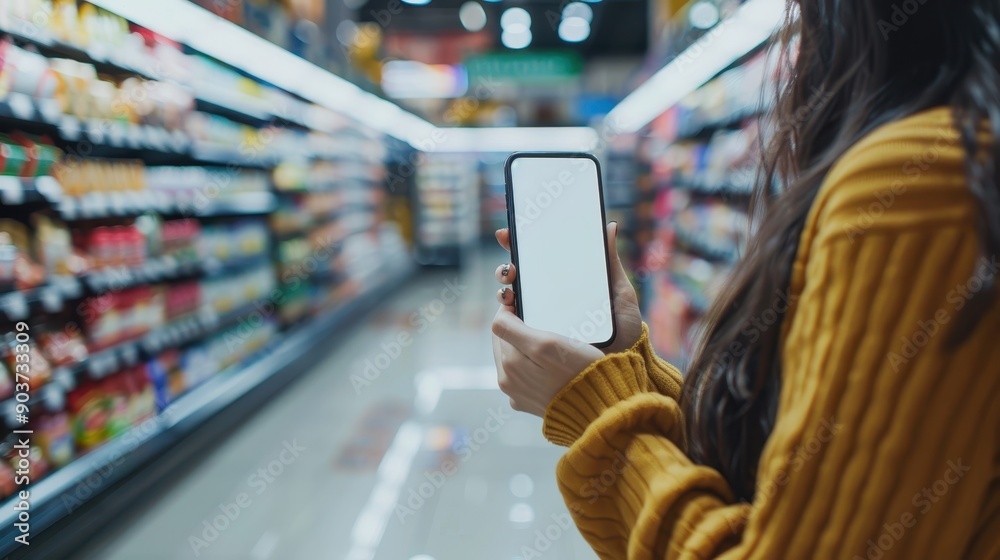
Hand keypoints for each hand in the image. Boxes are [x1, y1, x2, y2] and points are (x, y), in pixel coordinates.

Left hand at [492, 305, 604, 416]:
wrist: (599, 409)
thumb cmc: (578, 372)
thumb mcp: (545, 344)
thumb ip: (513, 330)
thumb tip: (498, 318)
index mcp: (508, 364)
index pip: (500, 326)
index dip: (512, 311)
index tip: (524, 301)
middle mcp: (508, 382)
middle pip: (505, 343)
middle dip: (518, 330)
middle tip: (540, 321)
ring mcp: (518, 394)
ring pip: (514, 359)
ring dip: (525, 347)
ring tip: (547, 342)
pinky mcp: (530, 403)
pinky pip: (525, 375)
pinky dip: (533, 365)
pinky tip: (549, 363)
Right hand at [493, 222, 642, 353]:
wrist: (624, 373)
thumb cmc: (625, 332)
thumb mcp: (620, 295)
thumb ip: (611, 263)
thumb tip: (610, 226)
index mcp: (566, 286)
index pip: (537, 262)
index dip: (519, 246)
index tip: (508, 235)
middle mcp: (548, 304)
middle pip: (518, 281)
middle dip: (506, 269)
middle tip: (510, 269)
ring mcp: (540, 325)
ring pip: (511, 305)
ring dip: (503, 293)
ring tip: (508, 289)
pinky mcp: (535, 348)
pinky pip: (514, 333)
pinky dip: (505, 321)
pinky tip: (506, 314)